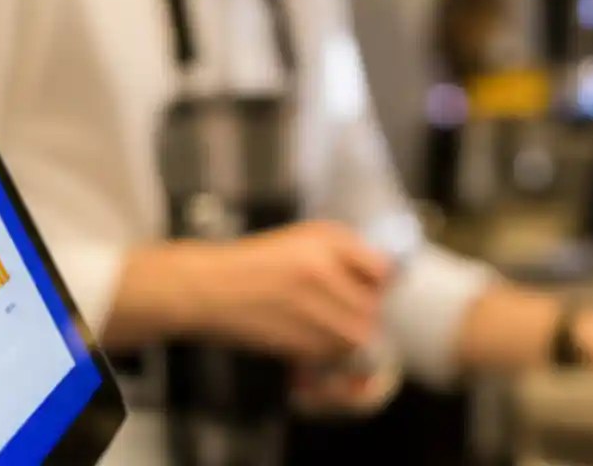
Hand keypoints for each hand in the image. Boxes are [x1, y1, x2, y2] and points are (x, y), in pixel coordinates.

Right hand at [187, 222, 392, 359]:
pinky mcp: (297, 337)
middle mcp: (322, 268)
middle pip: (372, 306)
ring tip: (322, 326)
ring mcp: (311, 304)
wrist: (207, 287)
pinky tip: (307, 336)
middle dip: (363, 313)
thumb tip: (385, 279)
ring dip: (347, 336)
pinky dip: (327, 351)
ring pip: (357, 334)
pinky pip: (332, 352)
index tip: (367, 288)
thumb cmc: (253, 263)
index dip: (377, 284)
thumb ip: (345, 253)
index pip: (381, 269)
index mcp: (326, 239)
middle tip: (340, 312)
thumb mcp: (301, 239)